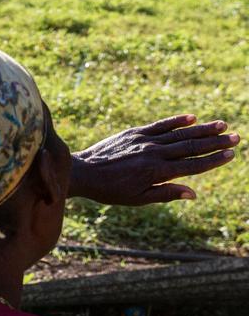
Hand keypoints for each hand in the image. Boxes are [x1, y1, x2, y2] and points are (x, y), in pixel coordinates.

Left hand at [71, 115, 238, 204]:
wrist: (82, 172)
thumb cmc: (110, 191)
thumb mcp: (137, 198)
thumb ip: (166, 194)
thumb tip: (193, 193)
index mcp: (156, 172)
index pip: (192, 166)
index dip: (213, 160)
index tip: (230, 155)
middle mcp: (153, 154)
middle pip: (190, 146)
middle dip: (215, 142)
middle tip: (236, 137)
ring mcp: (144, 141)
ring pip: (179, 133)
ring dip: (202, 129)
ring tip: (222, 125)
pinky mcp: (133, 133)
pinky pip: (159, 125)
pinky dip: (176, 121)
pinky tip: (192, 117)